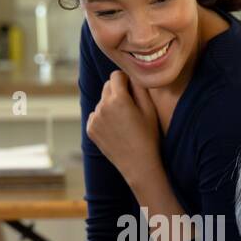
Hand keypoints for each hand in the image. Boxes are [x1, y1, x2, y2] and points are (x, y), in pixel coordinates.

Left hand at [86, 70, 161, 184]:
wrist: (138, 165)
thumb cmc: (148, 136)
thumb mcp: (149, 109)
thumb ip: (139, 87)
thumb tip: (132, 75)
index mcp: (118, 99)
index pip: (116, 75)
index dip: (126, 80)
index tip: (133, 90)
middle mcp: (102, 106)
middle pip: (107, 86)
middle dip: (117, 91)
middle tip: (129, 106)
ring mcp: (94, 118)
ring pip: (101, 101)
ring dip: (110, 105)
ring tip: (123, 122)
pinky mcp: (90, 129)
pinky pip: (96, 115)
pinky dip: (103, 118)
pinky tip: (115, 130)